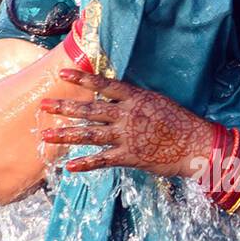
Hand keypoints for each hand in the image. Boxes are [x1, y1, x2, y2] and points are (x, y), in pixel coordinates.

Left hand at [40, 69, 216, 178]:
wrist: (196, 145)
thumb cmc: (180, 122)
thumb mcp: (158, 102)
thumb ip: (135, 100)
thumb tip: (115, 97)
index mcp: (135, 98)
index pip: (104, 85)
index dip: (82, 79)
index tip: (63, 74)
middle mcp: (128, 115)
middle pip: (90, 110)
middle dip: (65, 108)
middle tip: (43, 105)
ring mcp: (127, 136)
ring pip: (90, 135)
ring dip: (66, 135)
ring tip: (46, 136)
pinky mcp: (130, 156)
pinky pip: (103, 160)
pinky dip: (86, 164)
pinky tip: (69, 166)